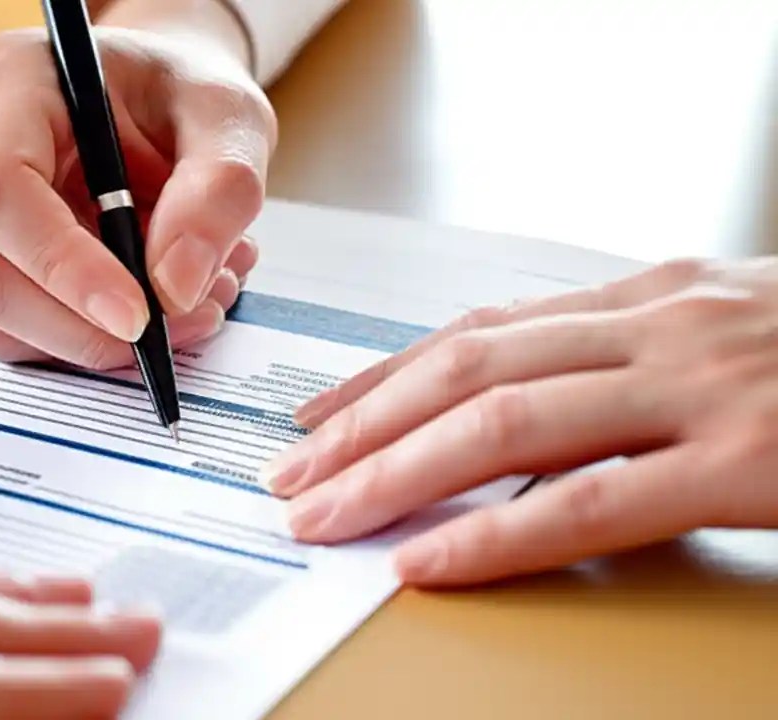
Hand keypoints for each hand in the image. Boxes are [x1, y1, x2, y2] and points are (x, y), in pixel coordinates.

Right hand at [0, 11, 274, 368]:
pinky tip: (156, 302)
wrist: (157, 97)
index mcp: (8, 82)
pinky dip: (92, 339)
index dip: (62, 265)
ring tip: (191, 302)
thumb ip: (217, 190)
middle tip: (190, 319)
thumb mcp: (229, 116)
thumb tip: (176, 290)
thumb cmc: (181, 93)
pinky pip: (19, 332)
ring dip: (98, 340)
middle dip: (89, 327)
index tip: (139, 314)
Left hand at [262, 258, 777, 585]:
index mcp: (647, 296)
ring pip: (505, 422)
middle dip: (362, 429)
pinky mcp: (747, 459)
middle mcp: (658, 325)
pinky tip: (433, 561)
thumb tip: (517, 404)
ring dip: (398, 472)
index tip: (315, 419)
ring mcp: (700, 387)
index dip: (380, 378)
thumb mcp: (716, 330)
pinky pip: (592, 501)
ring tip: (328, 514)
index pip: (475, 330)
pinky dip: (499, 534)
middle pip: (464, 370)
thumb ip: (622, 357)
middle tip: (291, 476)